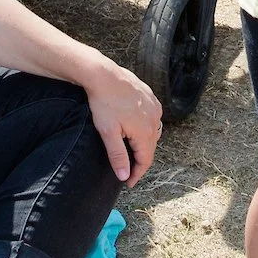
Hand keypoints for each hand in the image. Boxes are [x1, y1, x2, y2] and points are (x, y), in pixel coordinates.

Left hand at [82, 57, 162, 184]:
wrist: (103, 74)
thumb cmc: (104, 102)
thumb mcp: (108, 132)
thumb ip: (117, 156)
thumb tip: (124, 176)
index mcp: (145, 131)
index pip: (145, 160)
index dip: (137, 174)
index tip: (128, 183)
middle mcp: (154, 119)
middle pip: (150, 147)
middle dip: (140, 159)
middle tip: (127, 168)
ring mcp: (154, 106)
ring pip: (152, 132)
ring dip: (143, 142)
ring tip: (130, 149)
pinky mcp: (150, 96)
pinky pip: (152, 117)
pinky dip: (145, 126)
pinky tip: (134, 126)